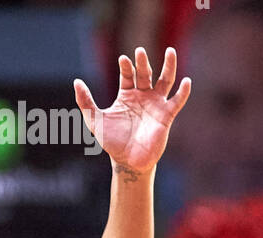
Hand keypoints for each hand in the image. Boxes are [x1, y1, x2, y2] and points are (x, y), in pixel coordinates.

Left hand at [75, 47, 190, 173]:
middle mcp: (143, 96)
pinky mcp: (166, 115)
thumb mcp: (95, 121)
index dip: (126, 66)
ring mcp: (156, 104)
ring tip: (170, 51)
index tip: (123, 60)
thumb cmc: (112, 142)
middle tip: (140, 52)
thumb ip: (85, 102)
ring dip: (169, 66)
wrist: (127, 161)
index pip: (128, 75)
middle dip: (143, 62)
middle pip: (145, 73)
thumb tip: (76, 82)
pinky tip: (185, 81)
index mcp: (127, 95)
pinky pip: (177, 101)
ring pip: (166, 80)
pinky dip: (183, 91)